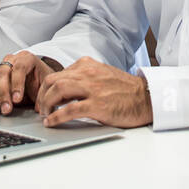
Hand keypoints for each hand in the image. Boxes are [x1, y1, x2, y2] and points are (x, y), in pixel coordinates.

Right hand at [0, 50, 59, 113]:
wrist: (37, 83)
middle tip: (6, 107)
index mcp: (27, 59)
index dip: (17, 83)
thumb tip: (38, 108)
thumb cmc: (41, 83)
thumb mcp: (45, 87)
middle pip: (2, 70)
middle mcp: (11, 60)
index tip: (17, 99)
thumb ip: (43, 95)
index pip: (19, 67)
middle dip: (3, 91)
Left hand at [35, 56, 152, 127]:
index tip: (43, 100)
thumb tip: (65, 88)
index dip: (46, 89)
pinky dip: (56, 117)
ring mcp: (92, 88)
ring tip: (45, 116)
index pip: (57, 74)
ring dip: (46, 105)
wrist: (147, 98)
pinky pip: (69, 110)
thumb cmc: (126, 90)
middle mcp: (88, 73)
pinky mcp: (97, 105)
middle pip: (53, 80)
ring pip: (57, 91)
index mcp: (87, 65)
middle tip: (40, 109)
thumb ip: (84, 77)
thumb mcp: (103, 74)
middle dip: (42, 96)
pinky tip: (52, 122)